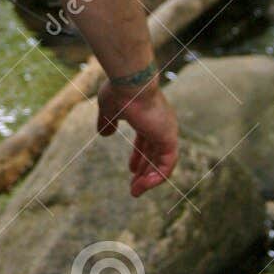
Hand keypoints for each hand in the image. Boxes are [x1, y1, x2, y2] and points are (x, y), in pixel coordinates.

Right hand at [97, 78, 179, 198]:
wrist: (130, 82)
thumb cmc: (119, 91)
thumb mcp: (108, 109)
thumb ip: (107, 121)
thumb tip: (104, 134)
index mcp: (149, 116)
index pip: (148, 141)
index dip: (139, 156)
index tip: (131, 170)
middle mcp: (161, 124)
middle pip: (156, 153)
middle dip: (145, 171)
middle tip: (134, 187)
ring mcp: (167, 131)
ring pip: (162, 162)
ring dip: (149, 179)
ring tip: (135, 192)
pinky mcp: (169, 139)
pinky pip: (167, 165)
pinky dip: (157, 177)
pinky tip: (143, 185)